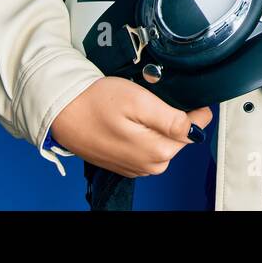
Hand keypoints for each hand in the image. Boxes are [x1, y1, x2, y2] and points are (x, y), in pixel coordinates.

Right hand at [49, 76, 212, 178]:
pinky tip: (132, 121)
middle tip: (156, 98)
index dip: (196, 110)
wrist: (62, 113)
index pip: (194, 132)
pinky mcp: (126, 164)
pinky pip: (149, 148)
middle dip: (176, 118)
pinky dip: (146, 134)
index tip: (190, 95)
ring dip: (160, 126)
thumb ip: (171, 119)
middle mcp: (150, 165)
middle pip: (180, 138)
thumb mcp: (139, 101)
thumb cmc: (96, 102)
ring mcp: (137, 167)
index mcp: (157, 150)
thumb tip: (198, 127)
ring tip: (140, 109)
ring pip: (165, 143)